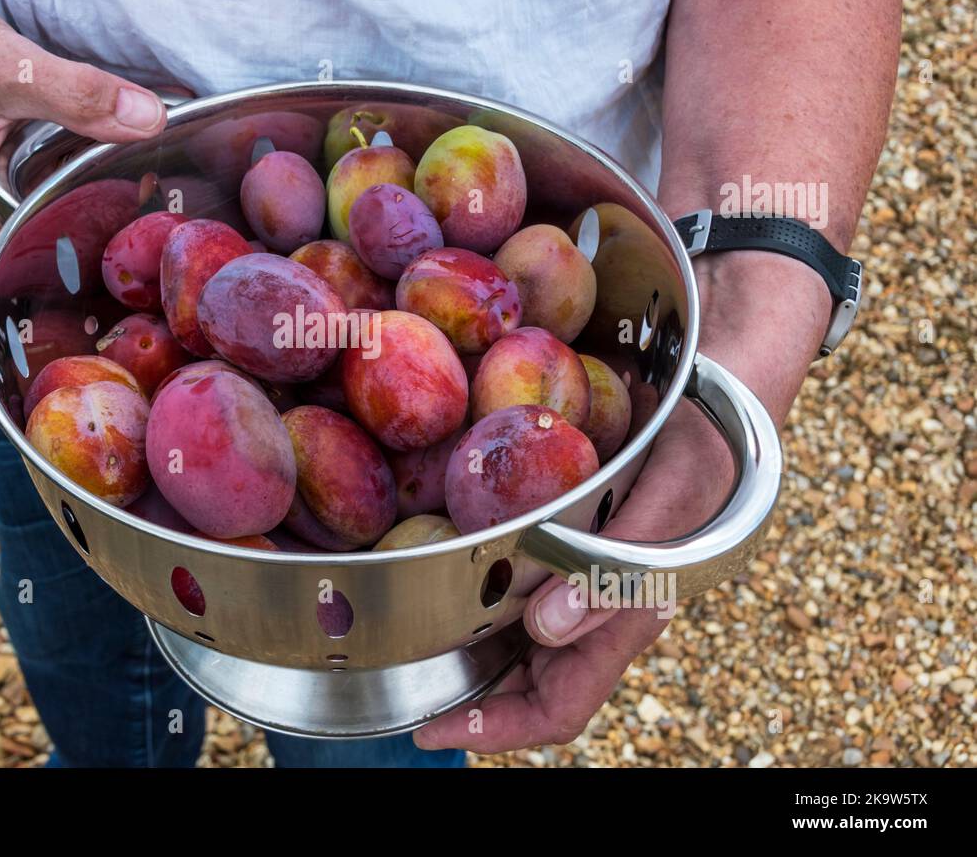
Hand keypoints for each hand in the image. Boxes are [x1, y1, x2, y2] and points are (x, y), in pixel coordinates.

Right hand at [0, 0, 166, 259]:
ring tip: (152, 186)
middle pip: (48, 238)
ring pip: (51, 203)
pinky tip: (120, 150)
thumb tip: (149, 121)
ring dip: (95, 193)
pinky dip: (80, 162)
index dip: (83, 264)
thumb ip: (78, 97)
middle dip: (100, 226)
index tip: (134, 246)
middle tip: (157, 215)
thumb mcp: (10, 68)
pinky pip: (48, 171)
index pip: (30, 269)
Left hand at [414, 252, 827, 753]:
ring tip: (401, 635)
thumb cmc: (701, 441)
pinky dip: (474, 587)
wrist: (721, 388)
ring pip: (516, 638)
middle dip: (466, 694)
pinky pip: (516, 582)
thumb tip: (546, 631)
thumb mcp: (667, 495)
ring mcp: (582, 577)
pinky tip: (434, 564)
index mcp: (626, 619)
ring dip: (465, 647)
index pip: (561, 706)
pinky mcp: (570, 540)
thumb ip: (614, 568)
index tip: (429, 731)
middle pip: (527, 682)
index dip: (497, 730)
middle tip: (396, 681)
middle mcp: (599, 610)